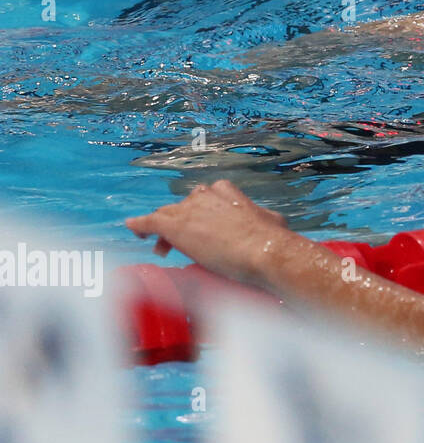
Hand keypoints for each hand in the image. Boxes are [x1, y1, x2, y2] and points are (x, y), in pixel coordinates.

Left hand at [125, 179, 296, 284]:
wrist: (261, 250)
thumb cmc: (271, 238)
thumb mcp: (271, 220)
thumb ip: (261, 217)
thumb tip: (267, 221)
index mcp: (227, 192)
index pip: (204, 198)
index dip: (200, 214)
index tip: (203, 229)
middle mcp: (204, 196)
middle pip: (183, 207)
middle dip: (182, 222)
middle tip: (186, 244)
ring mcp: (188, 210)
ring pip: (166, 215)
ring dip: (164, 230)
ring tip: (163, 248)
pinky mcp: (174, 226)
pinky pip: (149, 222)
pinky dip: (139, 225)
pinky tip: (132, 228)